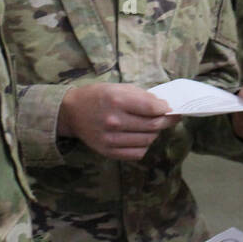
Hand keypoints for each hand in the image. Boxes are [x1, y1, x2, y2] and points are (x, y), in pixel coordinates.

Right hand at [58, 84, 180, 160]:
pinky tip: (141, 137)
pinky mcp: (108, 152)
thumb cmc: (97, 96)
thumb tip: (163, 106)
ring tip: (153, 126)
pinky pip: (137, 153)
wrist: (71, 112)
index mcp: (116, 100)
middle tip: (171, 117)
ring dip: (155, 133)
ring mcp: (110, 139)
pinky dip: (144, 146)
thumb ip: (141, 96)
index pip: (152, 108)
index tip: (170, 108)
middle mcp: (114, 121)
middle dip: (166, 121)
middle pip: (152, 125)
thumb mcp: (118, 87)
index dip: (166, 109)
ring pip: (147, 140)